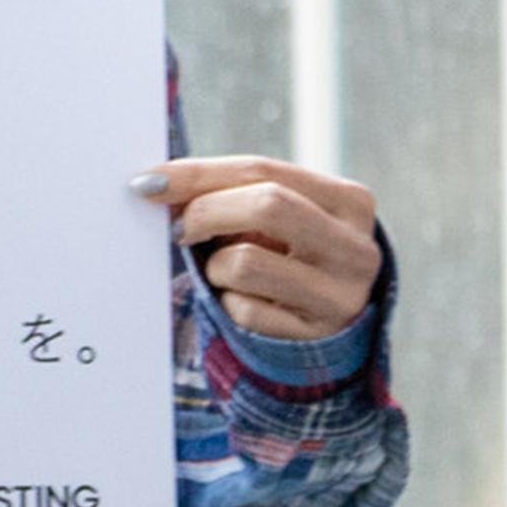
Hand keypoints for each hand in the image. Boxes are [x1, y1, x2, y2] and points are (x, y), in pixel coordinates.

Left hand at [141, 154, 380, 343]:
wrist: (332, 325)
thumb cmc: (291, 258)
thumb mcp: (279, 219)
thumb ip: (235, 194)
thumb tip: (160, 184)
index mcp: (349, 201)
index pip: (264, 170)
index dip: (201, 173)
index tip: (151, 182)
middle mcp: (355, 248)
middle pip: (266, 206)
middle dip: (205, 213)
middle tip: (178, 230)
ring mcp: (340, 296)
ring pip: (245, 263)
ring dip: (215, 267)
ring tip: (223, 272)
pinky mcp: (314, 336)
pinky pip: (244, 311)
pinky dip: (228, 304)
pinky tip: (242, 303)